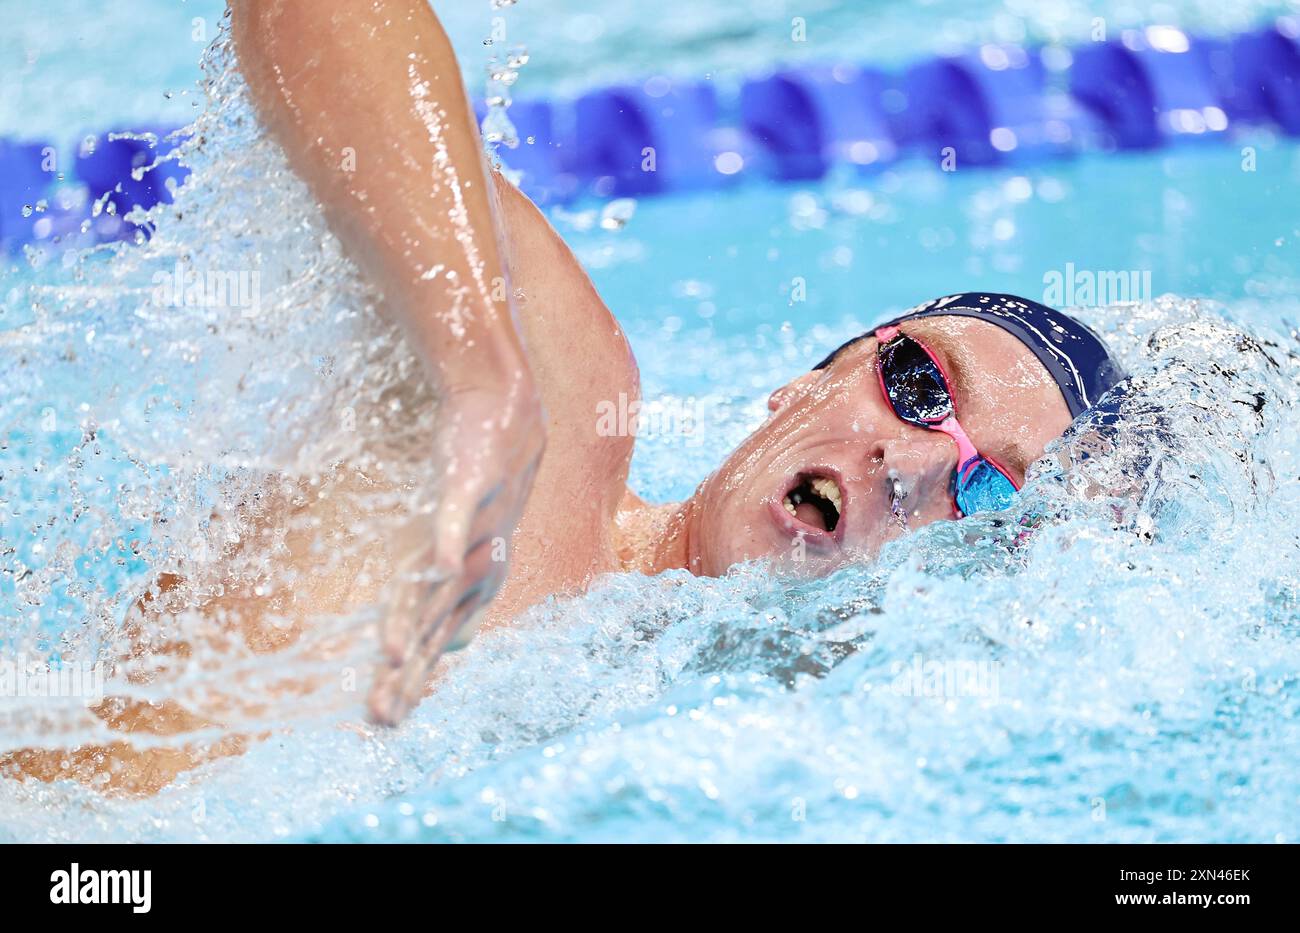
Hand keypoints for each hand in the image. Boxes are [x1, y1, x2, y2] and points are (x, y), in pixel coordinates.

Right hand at [368, 359, 543, 724]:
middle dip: (407, 674)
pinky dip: (451, 542)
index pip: (431, 642)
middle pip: (431, 629)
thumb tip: (450, 648)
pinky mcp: (469, 488)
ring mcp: (473, 532)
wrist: (508, 425)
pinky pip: (456, 519)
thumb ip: (451, 602)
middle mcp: (471, 569)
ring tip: (393, 659)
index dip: (409, 679)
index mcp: (467, 588)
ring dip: (415, 621)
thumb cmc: (481, 493)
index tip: (381, 720)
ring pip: (438, 586)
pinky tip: (444, 567)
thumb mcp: (467, 553)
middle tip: (379, 717)